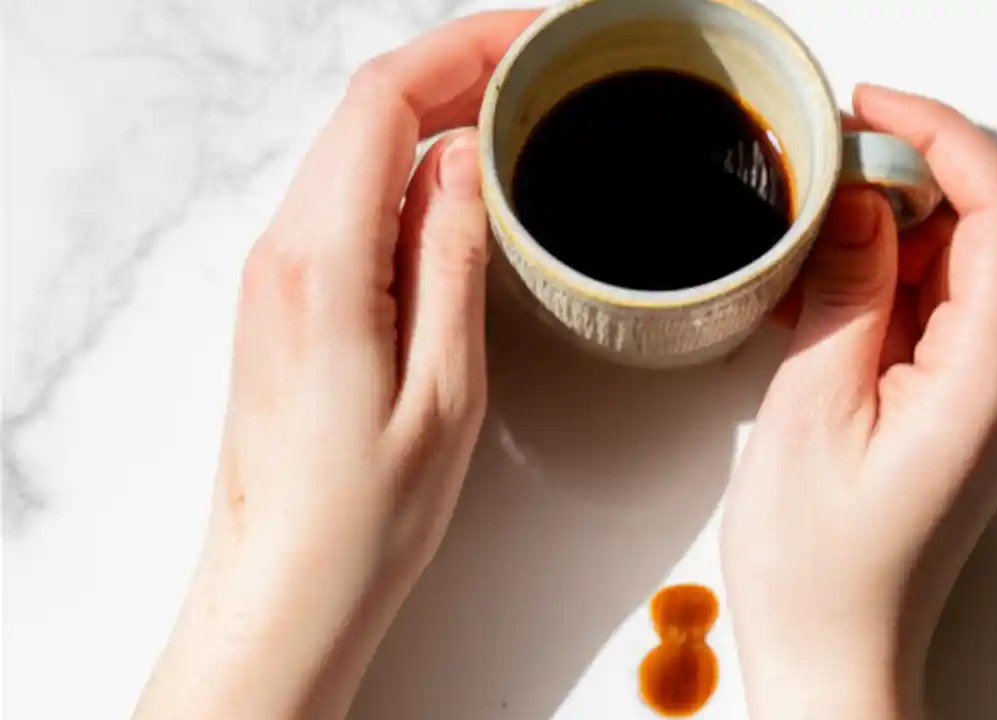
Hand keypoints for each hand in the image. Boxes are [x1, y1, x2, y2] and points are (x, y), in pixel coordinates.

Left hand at [134, 11, 537, 719]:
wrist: (284, 584)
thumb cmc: (364, 513)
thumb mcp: (444, 389)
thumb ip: (452, 259)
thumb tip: (463, 161)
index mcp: (322, 264)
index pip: (383, 102)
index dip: (461, 49)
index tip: (530, 37)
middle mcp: (283, 252)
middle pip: (365, 110)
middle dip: (455, 69)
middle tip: (540, 68)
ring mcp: (276, 272)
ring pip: (354, 149)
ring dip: (431, 113)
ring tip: (513, 110)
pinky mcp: (285, 297)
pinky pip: (345, 195)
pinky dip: (404, 163)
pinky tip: (456, 179)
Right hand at [722, 85, 996, 718]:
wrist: (834, 656)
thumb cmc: (818, 567)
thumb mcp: (811, 409)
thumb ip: (849, 293)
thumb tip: (863, 201)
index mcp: (986, 377)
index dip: (943, 137)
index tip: (871, 110)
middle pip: (981, 233)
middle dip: (904, 181)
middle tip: (814, 167)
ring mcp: (987, 395)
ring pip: (953, 271)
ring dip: (885, 233)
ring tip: (801, 231)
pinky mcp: (957, 408)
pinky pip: (933, 316)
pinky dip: (882, 284)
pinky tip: (820, 285)